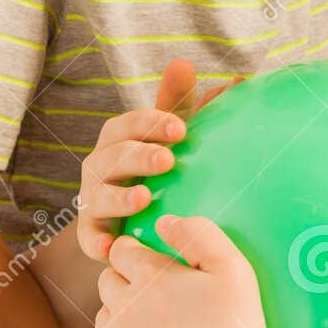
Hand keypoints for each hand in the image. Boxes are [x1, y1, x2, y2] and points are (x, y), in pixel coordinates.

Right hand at [77, 59, 242, 261]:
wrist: (143, 218)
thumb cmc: (162, 168)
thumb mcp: (176, 136)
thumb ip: (197, 109)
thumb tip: (238, 79)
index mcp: (120, 138)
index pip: (129, 124)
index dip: (152, 124)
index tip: (181, 129)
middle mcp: (101, 166)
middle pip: (112, 156)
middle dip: (138, 155)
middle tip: (167, 160)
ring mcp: (94, 199)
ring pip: (98, 195)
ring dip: (119, 197)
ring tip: (144, 197)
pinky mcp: (92, 234)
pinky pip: (89, 239)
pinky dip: (96, 242)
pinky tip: (112, 248)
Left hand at [96, 215, 276, 327]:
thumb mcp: (234, 269)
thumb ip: (199, 233)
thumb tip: (164, 221)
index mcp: (147, 275)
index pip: (124, 249)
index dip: (140, 252)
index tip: (159, 263)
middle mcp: (121, 305)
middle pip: (108, 280)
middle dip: (127, 280)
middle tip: (162, 295)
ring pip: (105, 316)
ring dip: (123, 314)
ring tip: (159, 326)